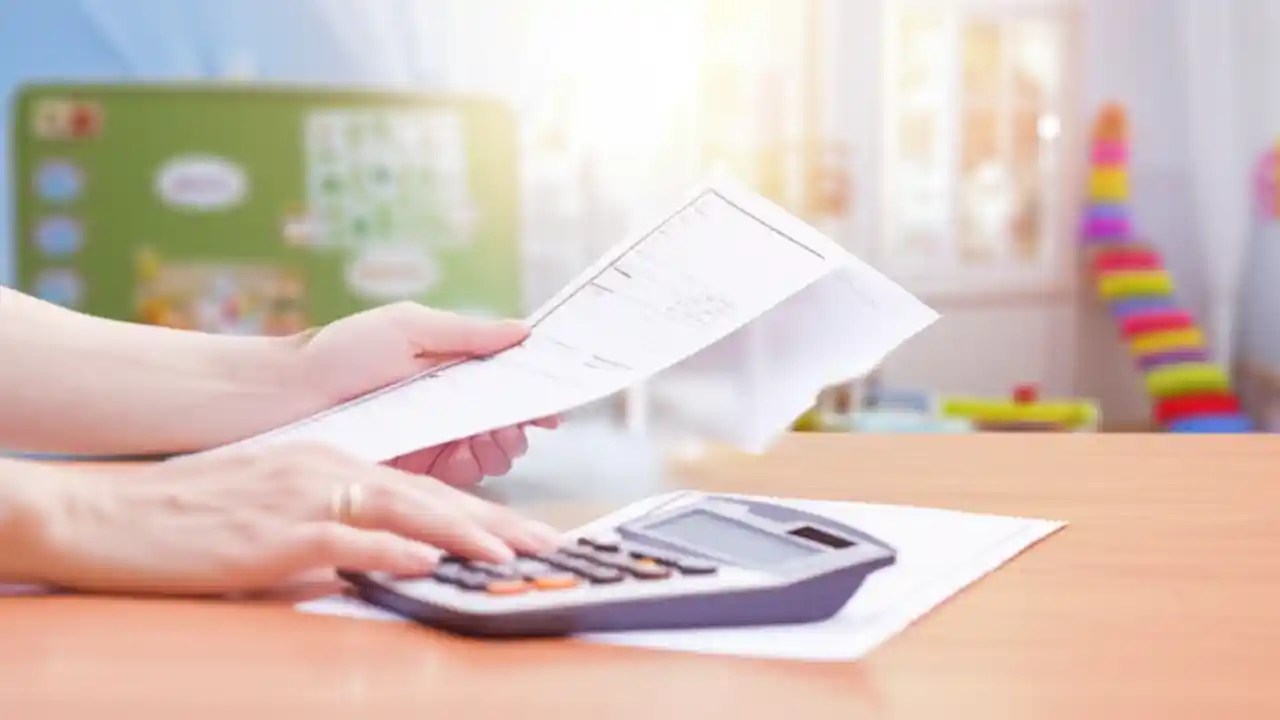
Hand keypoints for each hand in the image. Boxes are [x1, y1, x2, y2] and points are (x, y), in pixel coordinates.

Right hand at [28, 444, 561, 595]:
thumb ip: (331, 517)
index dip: (476, 511)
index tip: (517, 533)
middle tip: (543, 544)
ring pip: (405, 509)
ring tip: (511, 554)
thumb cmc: (191, 513)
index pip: (420, 486)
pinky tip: (430, 560)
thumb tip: (385, 550)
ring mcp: (305, 498)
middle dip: (493, 523)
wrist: (113, 511)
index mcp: (329, 463)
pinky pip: (350, 539)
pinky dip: (395, 549)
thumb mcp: (272, 500)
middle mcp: (327, 471)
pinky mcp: (278, 531)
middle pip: (429, 495)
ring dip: (465, 533)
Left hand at [297, 302, 558, 485]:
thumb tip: (523, 331)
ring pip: (493, 457)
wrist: (287, 398)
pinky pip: (460, 480)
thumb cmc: (341, 352)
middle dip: (518, 427)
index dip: (537, 395)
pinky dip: (466, 469)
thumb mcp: (408, 326)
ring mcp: (436, 440)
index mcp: (455, 368)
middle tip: (508, 425)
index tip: (551, 407)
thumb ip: (468, 333)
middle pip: (511, 425)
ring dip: (495, 449)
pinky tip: (454, 456)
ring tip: (479, 438)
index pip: (511, 383)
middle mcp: (452, 406)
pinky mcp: (416, 472)